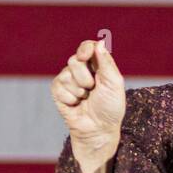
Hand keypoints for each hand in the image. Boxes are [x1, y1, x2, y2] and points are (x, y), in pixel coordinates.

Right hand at [51, 39, 125, 172]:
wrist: (99, 130)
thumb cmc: (110, 108)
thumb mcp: (114, 84)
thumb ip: (106, 63)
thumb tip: (99, 42)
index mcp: (97, 65)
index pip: (87, 47)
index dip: (85, 48)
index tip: (86, 54)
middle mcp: (82, 70)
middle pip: (75, 60)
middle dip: (85, 77)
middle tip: (92, 89)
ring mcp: (68, 80)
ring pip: (66, 73)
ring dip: (78, 90)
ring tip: (85, 99)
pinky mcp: (58, 91)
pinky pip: (58, 85)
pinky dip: (69, 97)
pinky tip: (76, 104)